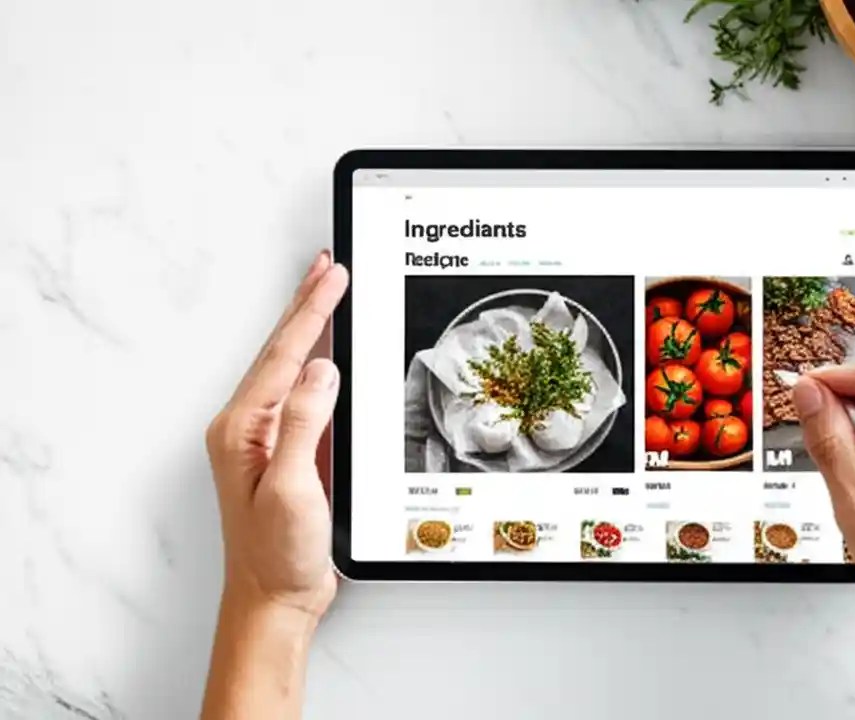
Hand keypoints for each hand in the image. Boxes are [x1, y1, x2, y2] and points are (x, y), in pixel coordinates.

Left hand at [205, 250, 348, 618]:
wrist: (273, 599)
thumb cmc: (276, 556)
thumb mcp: (291, 488)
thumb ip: (302, 424)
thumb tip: (319, 369)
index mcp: (241, 430)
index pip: (283, 356)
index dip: (312, 312)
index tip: (333, 278)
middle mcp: (246, 428)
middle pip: (280, 351)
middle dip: (306, 304)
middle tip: (327, 266)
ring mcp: (264, 440)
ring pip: (289, 367)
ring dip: (311, 328)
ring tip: (327, 293)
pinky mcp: (285, 453)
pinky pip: (302, 394)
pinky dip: (318, 363)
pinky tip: (330, 353)